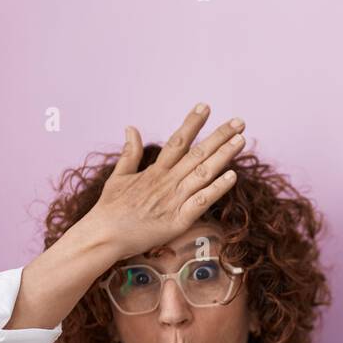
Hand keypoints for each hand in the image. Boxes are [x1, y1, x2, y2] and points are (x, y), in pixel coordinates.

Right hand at [85, 104, 246, 261]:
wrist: (102, 236)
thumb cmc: (109, 210)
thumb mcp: (118, 177)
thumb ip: (129, 153)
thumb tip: (131, 127)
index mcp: (154, 171)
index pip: (177, 141)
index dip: (192, 123)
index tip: (206, 106)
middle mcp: (167, 182)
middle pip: (197, 154)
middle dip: (219, 136)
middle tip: (239, 121)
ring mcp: (173, 200)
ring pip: (203, 173)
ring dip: (223, 156)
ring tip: (240, 140)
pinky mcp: (178, 221)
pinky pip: (201, 202)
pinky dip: (216, 189)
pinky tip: (232, 176)